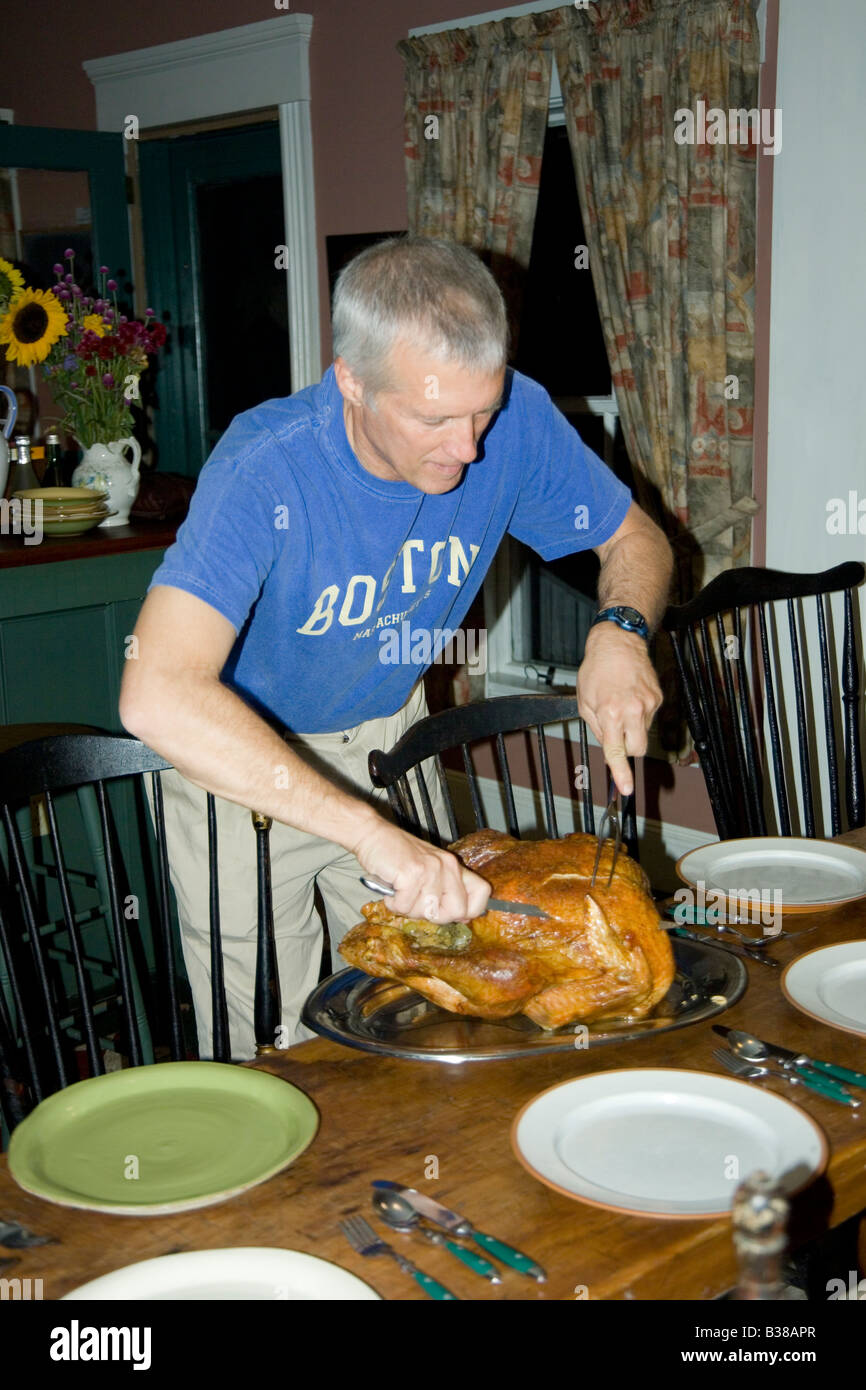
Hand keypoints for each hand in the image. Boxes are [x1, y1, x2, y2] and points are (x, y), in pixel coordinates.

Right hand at [351, 819, 490, 922]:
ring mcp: (430, 870)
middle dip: (434, 916)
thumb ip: (446, 889)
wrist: (372, 834)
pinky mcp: (411, 874)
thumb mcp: (429, 868)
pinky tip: (390, 888)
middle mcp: (446, 866)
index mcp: (453, 865)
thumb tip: (463, 917)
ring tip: (400, 890)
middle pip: (456, 911)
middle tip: (417, 903)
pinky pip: (404, 907)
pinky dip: (393, 903)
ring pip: (426, 912)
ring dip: (407, 908)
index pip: (482, 892)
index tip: (454, 915)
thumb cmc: (397, 855)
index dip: (470, 910)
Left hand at [576, 624, 662, 795]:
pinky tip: (630, 696)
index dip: (621, 773)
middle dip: (628, 749)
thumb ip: (597, 728)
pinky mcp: (658, 697)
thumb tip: (609, 747)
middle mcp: (632, 710)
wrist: (619, 643)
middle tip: (617, 734)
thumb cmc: (596, 671)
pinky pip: (649, 717)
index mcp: (610, 713)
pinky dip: (639, 713)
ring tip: (620, 704)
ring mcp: (649, 704)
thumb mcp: (584, 702)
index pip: (617, 751)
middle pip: (638, 749)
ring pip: (643, 732)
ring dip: (632, 727)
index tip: (626, 789)